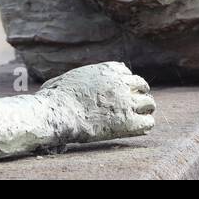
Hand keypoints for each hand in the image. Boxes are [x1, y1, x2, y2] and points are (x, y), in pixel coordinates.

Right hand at [40, 61, 155, 142]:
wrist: (58, 113)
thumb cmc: (54, 99)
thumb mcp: (60, 80)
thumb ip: (66, 81)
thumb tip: (49, 87)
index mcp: (107, 69)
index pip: (125, 71)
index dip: (124, 82)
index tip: (120, 91)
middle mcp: (120, 82)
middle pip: (141, 84)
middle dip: (138, 94)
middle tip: (133, 106)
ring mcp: (126, 100)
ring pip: (149, 103)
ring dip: (145, 110)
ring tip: (138, 118)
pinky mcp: (128, 120)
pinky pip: (147, 122)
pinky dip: (145, 126)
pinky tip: (137, 129)